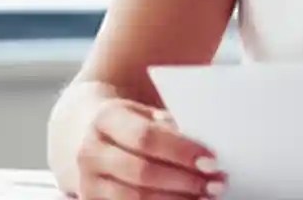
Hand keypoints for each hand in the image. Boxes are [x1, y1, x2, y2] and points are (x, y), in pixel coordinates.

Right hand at [74, 97, 226, 198]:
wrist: (87, 135)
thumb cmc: (129, 121)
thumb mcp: (145, 111)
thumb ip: (170, 124)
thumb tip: (207, 144)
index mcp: (105, 119)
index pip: (145, 137)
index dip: (181, 151)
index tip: (212, 159)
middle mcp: (91, 152)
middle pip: (142, 172)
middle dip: (184, 180)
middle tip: (216, 183)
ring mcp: (89, 183)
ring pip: (136, 198)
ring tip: (207, 197)